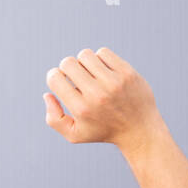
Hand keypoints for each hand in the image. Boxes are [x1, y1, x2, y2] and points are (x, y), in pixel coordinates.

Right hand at [44, 47, 160, 149]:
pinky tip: (104, 72)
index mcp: (81, 109)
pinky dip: (100, 60)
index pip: (55, 78)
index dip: (54, 77)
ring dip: (84, 63)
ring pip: (85, 55)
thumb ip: (54, 119)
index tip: (62, 82)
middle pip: (68, 63)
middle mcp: (96, 94)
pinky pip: (103, 53)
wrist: (139, 129)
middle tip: (76, 79)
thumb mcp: (74, 134)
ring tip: (90, 75)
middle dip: (67, 68)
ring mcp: (113, 82)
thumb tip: (48, 94)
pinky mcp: (126, 72)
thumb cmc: (102, 131)